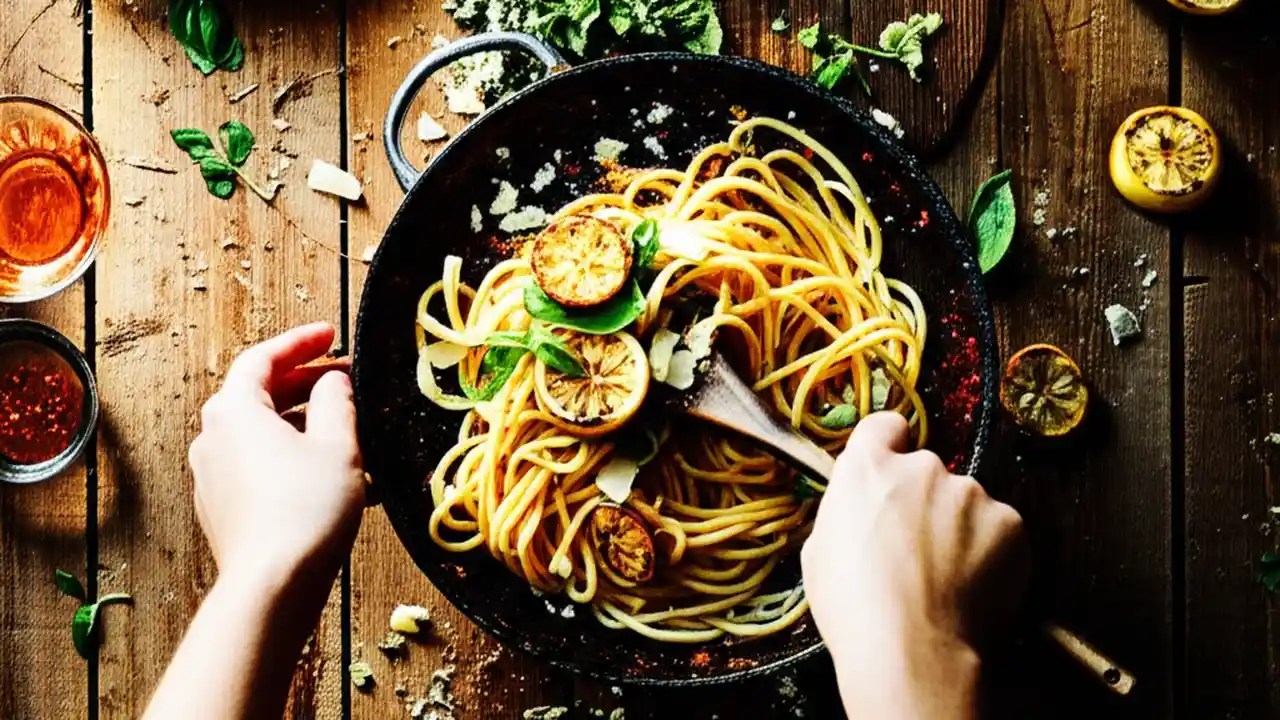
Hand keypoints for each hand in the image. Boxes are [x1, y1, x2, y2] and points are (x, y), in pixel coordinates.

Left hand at [189, 322, 365, 588]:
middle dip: (307, 385)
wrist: (273, 585)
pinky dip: (295, 460)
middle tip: (348, 381)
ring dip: (306, 427)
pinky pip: (261, 469)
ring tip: (352, 435)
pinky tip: (335, 477)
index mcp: (234, 411)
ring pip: (264, 435)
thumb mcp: (337, 443)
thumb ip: (336, 400)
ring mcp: (213, 477)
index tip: (330, 334)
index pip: (263, 358)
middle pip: (261, 395)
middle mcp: (213, 438)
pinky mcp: (224, 510)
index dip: (301, 342)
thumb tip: (334, 382)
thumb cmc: (305, 509)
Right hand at [801, 412, 1027, 718]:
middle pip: (926, 471)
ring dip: (957, 528)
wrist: (910, 651)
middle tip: (913, 549)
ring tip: (944, 578)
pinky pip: (999, 529)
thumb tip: (862, 512)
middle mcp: (923, 468)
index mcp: (868, 468)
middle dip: (922, 501)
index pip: (884, 426)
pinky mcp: (1010, 523)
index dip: (887, 447)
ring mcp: (971, 493)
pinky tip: (971, 586)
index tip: (890, 469)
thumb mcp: (820, 550)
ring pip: (965, 502)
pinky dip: (989, 552)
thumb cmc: (853, 608)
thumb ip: (846, 511)